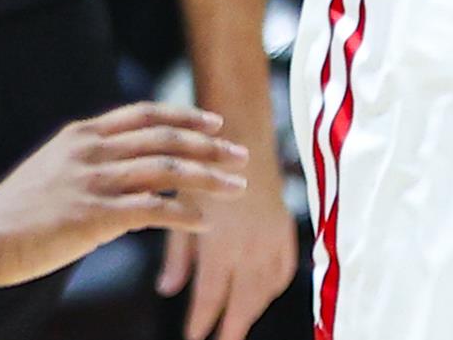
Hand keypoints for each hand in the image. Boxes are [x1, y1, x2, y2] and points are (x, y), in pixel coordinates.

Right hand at [0, 103, 252, 288]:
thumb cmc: (17, 212)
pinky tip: (204, 222)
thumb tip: (137, 184)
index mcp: (83, 135)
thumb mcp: (55, 170)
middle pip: (166, 138)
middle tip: (240, 154)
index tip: (215, 123)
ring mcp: (93, 181)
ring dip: (208, 178)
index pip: (146, 115)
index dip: (185, 117)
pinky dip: (184, 214)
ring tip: (236, 187)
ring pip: (168, 170)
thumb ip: (94, 166)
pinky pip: (153, 210)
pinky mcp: (94, 216)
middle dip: (210, 146)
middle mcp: (92, 150)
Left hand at [157, 165, 295, 339]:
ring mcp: (270, 239)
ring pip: (264, 291)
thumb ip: (177, 254)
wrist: (240, 134)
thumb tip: (168, 289)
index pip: (210, 297)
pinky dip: (272, 288)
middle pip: (242, 304)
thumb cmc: (200, 166)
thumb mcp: (179, 207)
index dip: (201, 321)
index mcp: (221, 243)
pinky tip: (261, 295)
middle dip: (230, 329)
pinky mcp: (284, 229)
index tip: (192, 337)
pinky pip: (283, 271)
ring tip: (235, 325)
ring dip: (251, 312)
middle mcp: (249, 246)